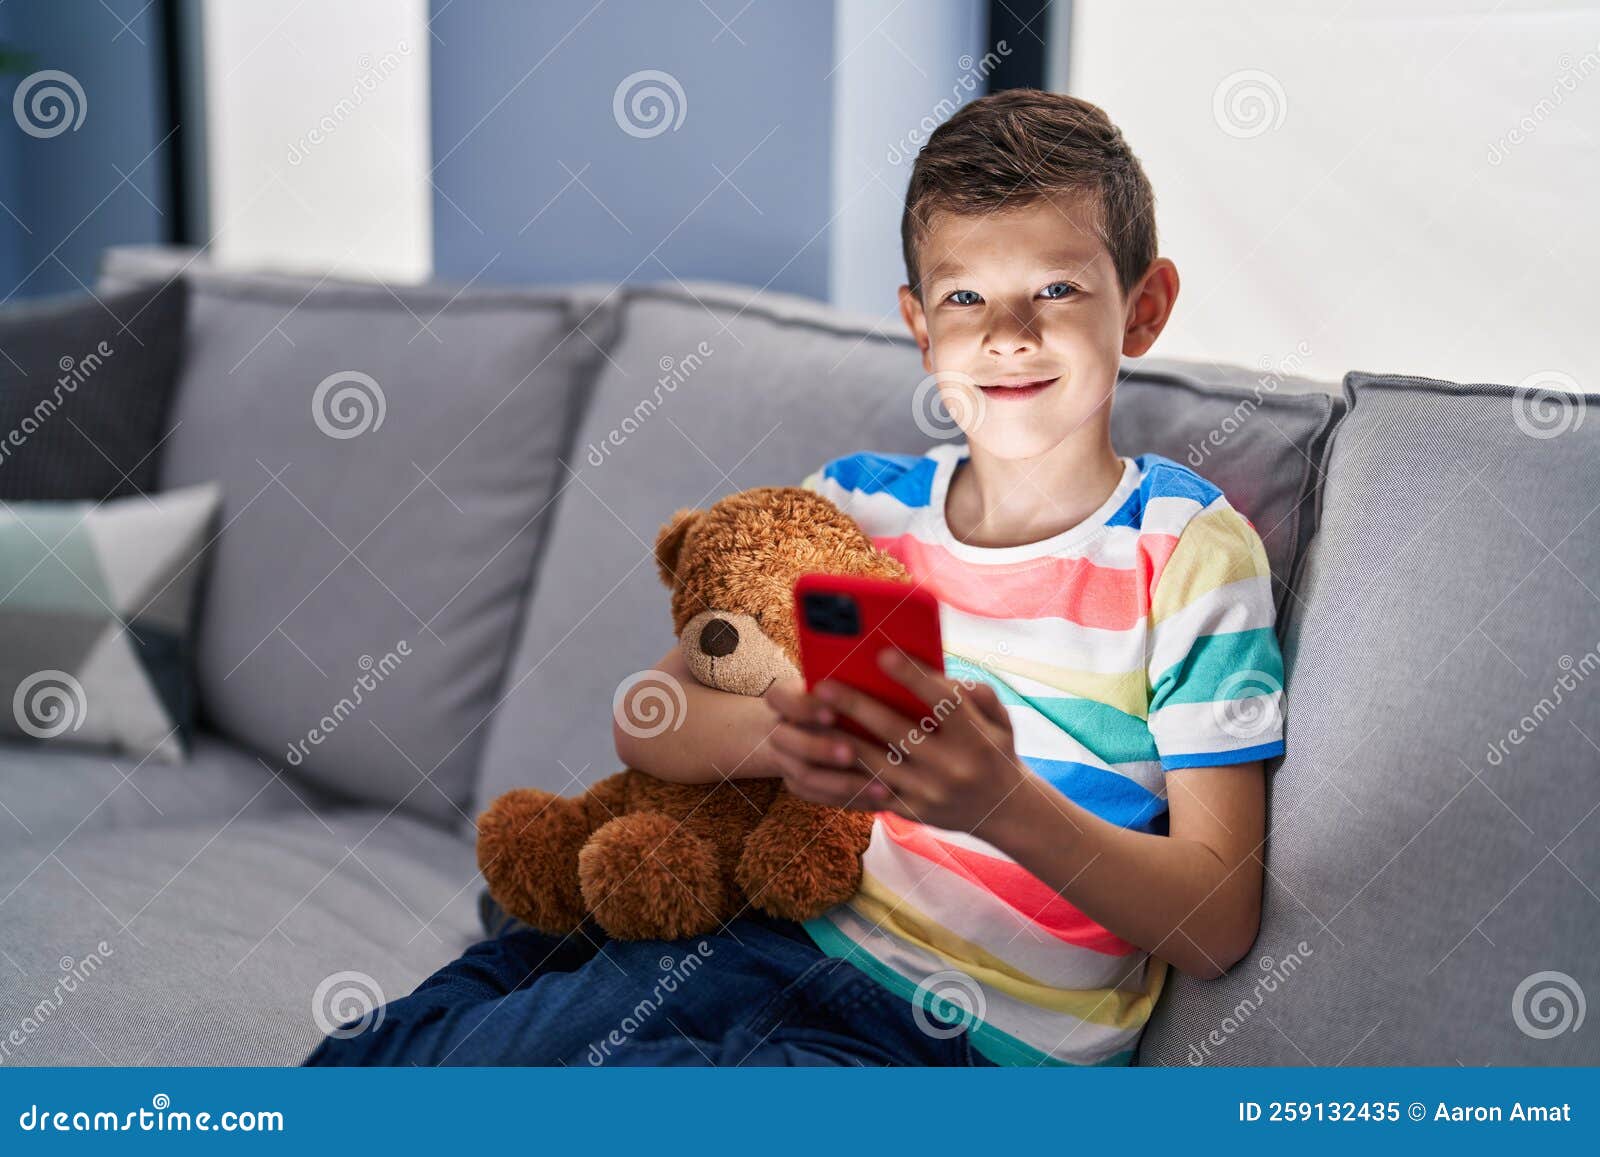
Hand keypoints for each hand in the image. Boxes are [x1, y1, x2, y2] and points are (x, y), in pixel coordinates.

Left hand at [764, 650, 1038, 836]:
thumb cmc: (994, 748)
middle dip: (857, 707)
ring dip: (841, 740)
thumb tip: (930, 671)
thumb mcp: (998, 716)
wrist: (1003, 810)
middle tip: (823, 686)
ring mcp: (931, 794)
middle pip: (897, 732)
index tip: (882, 654)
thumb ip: (970, 691)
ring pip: (876, 764)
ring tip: (814, 719)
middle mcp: (953, 767)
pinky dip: (848, 772)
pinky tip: (823, 754)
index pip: (942, 702)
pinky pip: (873, 791)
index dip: (912, 677)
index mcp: (976, 737)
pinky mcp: (914, 813)